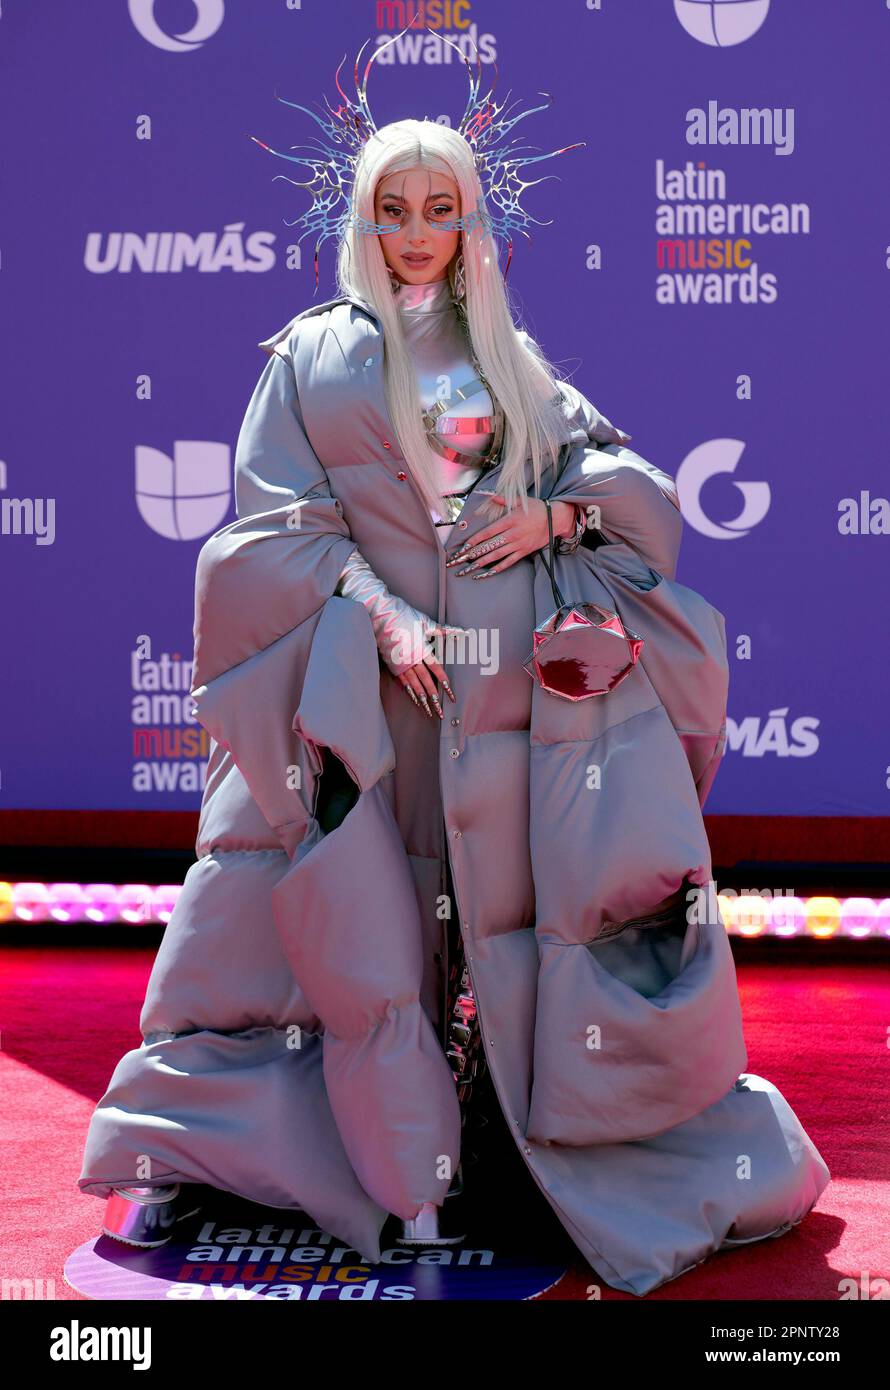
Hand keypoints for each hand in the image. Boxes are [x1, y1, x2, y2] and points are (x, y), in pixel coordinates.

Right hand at [385, 609, 463, 720]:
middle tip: (440, 711)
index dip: (444, 683)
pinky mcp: (393, 664)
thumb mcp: (425, 622)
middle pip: (425, 682)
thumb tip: (462, 632)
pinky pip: (403, 681)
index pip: (437, 670)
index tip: (451, 694)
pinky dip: (409, 691)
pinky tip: (415, 699)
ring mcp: (401, 663)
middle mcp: (412, 659)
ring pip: (414, 685)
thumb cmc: (404, 616)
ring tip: (428, 711)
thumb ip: (444, 631)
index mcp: (422, 649)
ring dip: (422, 699)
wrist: (381, 616)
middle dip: (434, 697)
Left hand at [444, 496, 576, 576]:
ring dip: (478, 565)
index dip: (473, 541)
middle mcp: (512, 535)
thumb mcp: (520, 500)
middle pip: (487, 547)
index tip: (461, 548)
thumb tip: (489, 496)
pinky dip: (494, 570)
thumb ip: (503, 499)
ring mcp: (517, 545)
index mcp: (509, 521)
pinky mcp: (523, 552)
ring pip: (495, 557)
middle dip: (470, 556)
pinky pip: (507, 563)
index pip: (487, 533)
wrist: (556, 520)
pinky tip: (483, 575)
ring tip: (465, 571)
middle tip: (456, 563)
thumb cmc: (537, 508)